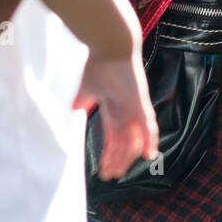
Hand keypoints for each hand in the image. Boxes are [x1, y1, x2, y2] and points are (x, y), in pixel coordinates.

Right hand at [73, 51, 157, 180]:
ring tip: (118, 171)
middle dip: (117, 160)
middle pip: (124, 142)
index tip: (102, 169)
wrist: (109, 46)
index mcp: (113, 108)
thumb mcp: (85, 89)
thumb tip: (71, 114)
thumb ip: (81, 103)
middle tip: (109, 175)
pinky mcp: (141, 103)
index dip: (109, 153)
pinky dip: (150, 140)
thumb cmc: (97, 64)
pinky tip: (149, 155)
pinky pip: (148, 125)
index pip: (113, 137)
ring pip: (134, 139)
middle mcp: (126, 111)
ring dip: (127, 156)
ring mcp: (135, 108)